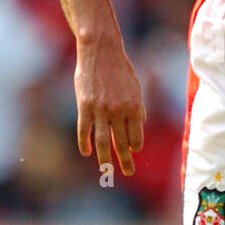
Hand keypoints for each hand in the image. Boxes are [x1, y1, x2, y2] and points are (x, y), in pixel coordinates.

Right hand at [74, 33, 145, 176]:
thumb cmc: (120, 69)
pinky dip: (84, 143)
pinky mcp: (84, 106)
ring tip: (106, 170)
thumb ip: (138, 107)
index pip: (136, 136)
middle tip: (128, 173)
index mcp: (134, 107)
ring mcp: (100, 109)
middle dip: (125, 160)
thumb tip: (140, 123)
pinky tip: (86, 153)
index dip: (135, 145)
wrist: (100, 51)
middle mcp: (118, 111)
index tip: (132, 150)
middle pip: (121, 143)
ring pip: (102, 141)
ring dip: (105, 159)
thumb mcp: (135, 87)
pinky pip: (84, 130)